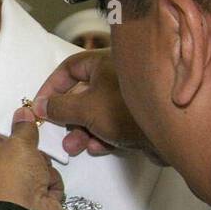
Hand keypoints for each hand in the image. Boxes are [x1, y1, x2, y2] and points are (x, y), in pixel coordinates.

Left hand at [0, 108, 65, 209]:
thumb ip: (23, 128)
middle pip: (18, 156)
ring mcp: (13, 196)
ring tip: (41, 175)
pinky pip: (46, 186)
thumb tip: (23, 111)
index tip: (25, 127)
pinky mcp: (34, 206)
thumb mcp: (17, 144)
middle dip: (32, 155)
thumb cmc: (11, 175)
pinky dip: (50, 186)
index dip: (10, 134)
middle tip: (34, 156)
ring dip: (43, 170)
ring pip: (35, 170)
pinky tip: (47, 190)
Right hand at [30, 49, 158, 160]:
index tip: (40, 104)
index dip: (51, 86)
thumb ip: (58, 107)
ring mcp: (129, 96)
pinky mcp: (139, 116)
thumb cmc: (127, 110)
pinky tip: (99, 148)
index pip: (69, 68)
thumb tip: (40, 106)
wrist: (170, 133)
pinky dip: (102, 135)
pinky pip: (113, 123)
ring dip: (83, 131)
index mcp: (104, 62)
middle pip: (82, 93)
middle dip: (68, 117)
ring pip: (96, 112)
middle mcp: (117, 75)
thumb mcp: (84, 109)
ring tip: (75, 147)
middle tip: (59, 132)